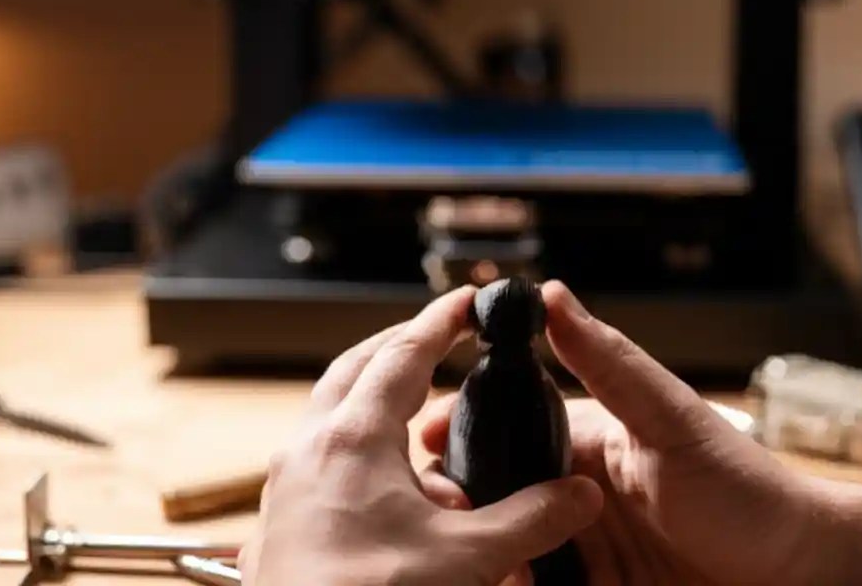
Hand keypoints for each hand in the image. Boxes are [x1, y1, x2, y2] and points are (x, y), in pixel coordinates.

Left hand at [239, 286, 604, 585]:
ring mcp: (288, 485)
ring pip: (333, 414)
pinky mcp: (282, 521)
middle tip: (441, 338)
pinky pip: (322, 460)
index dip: (442, 322)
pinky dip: (359, 449)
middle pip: (357, 369)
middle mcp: (310, 450)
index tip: (467, 302)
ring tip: (422, 418)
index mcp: (353, 439)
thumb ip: (530, 519)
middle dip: (401, 346)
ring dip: (377, 400)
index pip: (403, 354)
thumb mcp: (467, 560)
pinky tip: (390, 487)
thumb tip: (579, 494)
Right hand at [422, 282, 830, 585]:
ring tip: (464, 565)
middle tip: (436, 524)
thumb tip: (553, 294)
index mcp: (586, 446)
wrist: (800, 574)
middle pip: (496, 502)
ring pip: (509, 553)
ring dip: (483, 559)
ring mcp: (584, 552)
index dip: (457, 439)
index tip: (416, 446)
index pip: (504, 435)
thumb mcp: (670, 420)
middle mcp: (575, 498)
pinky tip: (498, 585)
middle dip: (461, 512)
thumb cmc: (747, 489)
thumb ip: (610, 364)